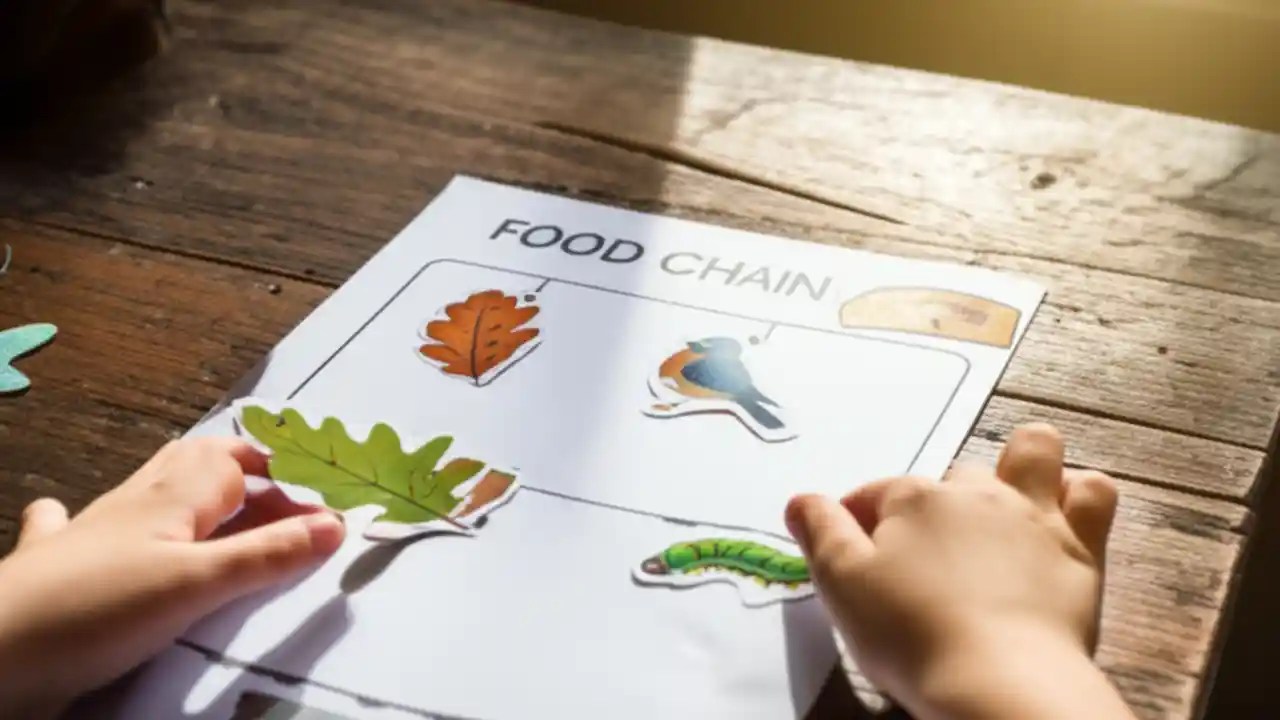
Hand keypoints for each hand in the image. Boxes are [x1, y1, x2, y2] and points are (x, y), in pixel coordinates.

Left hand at [0, 437, 344, 718]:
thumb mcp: (197, 583)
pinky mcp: (61, 565)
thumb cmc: (99, 607)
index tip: (329, 500)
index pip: (241, 464)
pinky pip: (73, 522)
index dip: (286, 476)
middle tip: (284, 492)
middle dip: (243, 467)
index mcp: (174, 496)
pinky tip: (68, 513)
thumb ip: (267, 554)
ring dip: (188, 483)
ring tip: (218, 492)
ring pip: (150, 486)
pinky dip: (83, 511)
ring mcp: (96, 531)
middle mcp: (137, 502)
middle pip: (196, 462)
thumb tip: (335, 522)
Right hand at [786, 424, 1132, 719]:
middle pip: (949, 480)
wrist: (999, 680)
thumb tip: (801, 500)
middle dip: (936, 505)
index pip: (875, 494)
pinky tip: (1063, 516)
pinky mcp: (1081, 545)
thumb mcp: (841, 584)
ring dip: (1020, 464)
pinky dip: (1080, 495)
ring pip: (1032, 452)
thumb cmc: (910, 634)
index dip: (857, 522)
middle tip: (924, 561)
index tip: (852, 560)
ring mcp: (1033, 513)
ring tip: (1008, 501)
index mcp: (914, 498)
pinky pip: (1094, 492)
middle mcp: (975, 492)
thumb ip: (820, 533)